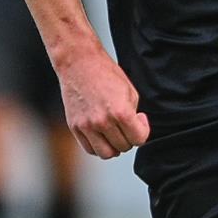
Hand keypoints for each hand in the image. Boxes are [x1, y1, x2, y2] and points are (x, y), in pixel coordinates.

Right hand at [56, 39, 149, 159]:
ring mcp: (87, 126)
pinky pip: (90, 149)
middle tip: (125, 124)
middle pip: (123, 147)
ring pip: (106, 154)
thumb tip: (135, 130)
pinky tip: (101, 134)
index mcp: (120, 112)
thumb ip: (133, 114)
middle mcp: (103, 122)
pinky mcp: (75, 127)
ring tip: (114, 134)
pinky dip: (98, 146)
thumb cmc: (105, 73)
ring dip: (114, 147)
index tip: (139, 120)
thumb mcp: (129, 91)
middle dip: (128, 138)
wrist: (79, 63)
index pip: (139, 139)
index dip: (143, 130)